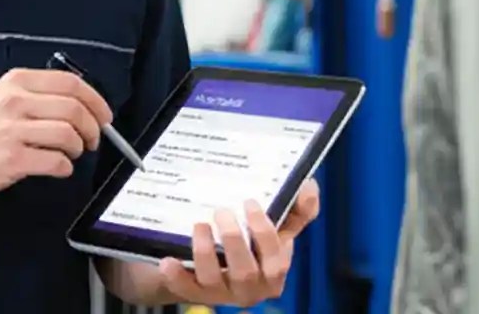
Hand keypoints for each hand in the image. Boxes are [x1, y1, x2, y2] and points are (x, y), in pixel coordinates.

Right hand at [0, 68, 112, 200]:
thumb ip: (34, 95)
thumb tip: (76, 104)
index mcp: (15, 83)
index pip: (71, 83)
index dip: (95, 100)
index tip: (103, 114)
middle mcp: (15, 102)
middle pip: (75, 108)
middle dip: (93, 127)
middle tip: (93, 139)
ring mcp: (13, 131)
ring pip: (68, 135)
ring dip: (78, 148)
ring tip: (72, 153)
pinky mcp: (12, 160)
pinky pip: (55, 162)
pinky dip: (64, 167)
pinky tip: (58, 168)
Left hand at [157, 178, 320, 306]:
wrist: (213, 267)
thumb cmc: (251, 247)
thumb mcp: (275, 231)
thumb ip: (295, 211)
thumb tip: (310, 185)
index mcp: (274, 272)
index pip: (276, 258)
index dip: (264, 231)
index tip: (249, 203)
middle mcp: (251, 287)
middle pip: (246, 271)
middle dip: (233, 240)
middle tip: (222, 212)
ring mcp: (223, 293)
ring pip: (214, 280)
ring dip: (206, 252)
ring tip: (199, 226)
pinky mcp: (198, 294)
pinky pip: (187, 289)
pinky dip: (178, 277)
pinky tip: (168, 261)